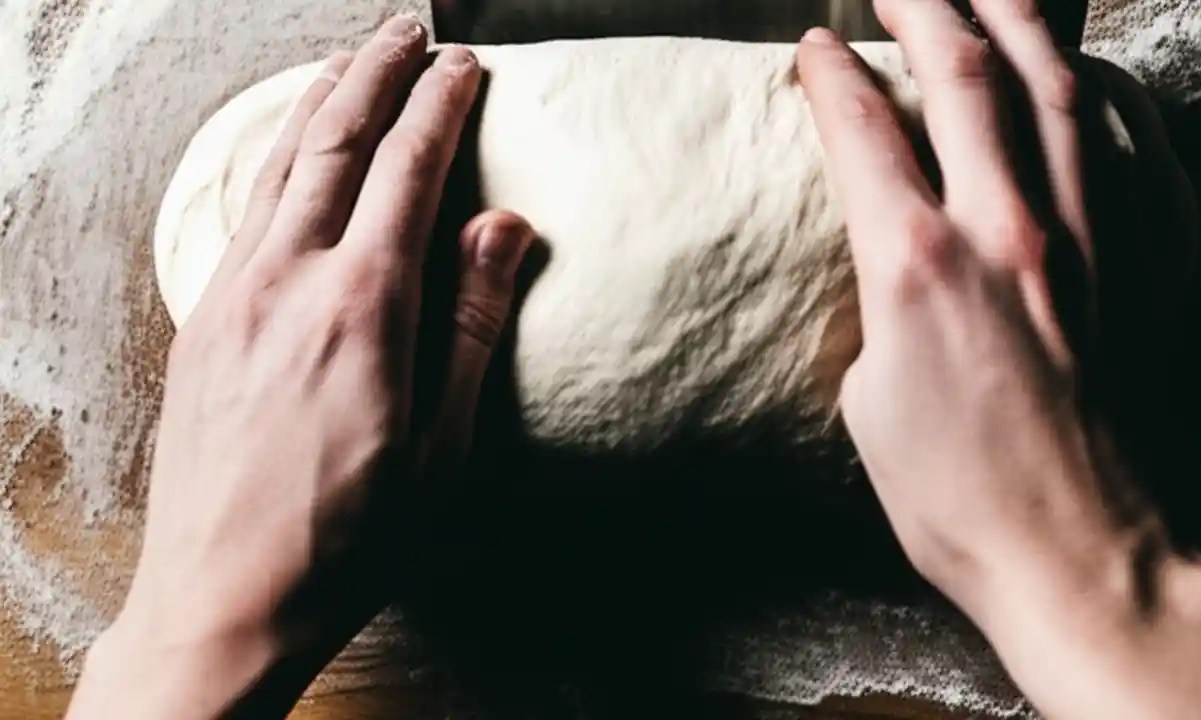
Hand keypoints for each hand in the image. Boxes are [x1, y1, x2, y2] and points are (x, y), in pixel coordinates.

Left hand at [68, 16, 531, 718]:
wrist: (223, 596)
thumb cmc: (351, 535)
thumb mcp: (444, 445)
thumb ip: (475, 323)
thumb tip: (506, 226)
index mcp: (364, 307)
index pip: (409, 171)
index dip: (441, 107)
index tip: (466, 66)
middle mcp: (289, 280)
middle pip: (334, 139)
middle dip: (376, 71)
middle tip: (409, 28)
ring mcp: (234, 295)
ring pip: (279, 163)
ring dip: (319, 99)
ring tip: (352, 60)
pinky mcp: (204, 320)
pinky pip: (244, 206)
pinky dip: (275, 154)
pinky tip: (291, 149)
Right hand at [799, 2, 1200, 717]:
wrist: (1083, 555)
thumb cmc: (957, 499)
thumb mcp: (866, 400)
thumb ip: (875, 302)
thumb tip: (893, 257)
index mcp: (919, 268)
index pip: (862, 129)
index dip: (830, 75)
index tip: (814, 48)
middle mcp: (1012, 231)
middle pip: (964, 73)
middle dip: (922, 6)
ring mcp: (1094, 240)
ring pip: (1060, 85)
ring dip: (1016, 19)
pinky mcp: (1151, 265)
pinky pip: (1136, 145)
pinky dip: (1105, 95)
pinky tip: (1084, 80)